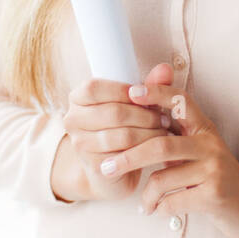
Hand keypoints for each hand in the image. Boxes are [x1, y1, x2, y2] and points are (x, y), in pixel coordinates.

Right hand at [62, 62, 172, 200]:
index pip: (94, 88)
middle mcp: (73, 120)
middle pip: (113, 112)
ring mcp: (81, 144)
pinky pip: (125, 156)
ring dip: (149, 132)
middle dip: (145, 114)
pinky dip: (145, 149)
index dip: (122, 90)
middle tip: (165, 117)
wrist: (116, 168)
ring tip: (164, 130)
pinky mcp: (94, 166)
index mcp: (78, 98)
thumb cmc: (125, 127)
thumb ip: (149, 85)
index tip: (147, 95)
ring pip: (122, 135)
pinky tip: (156, 147)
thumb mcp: (136, 103)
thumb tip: (165, 68)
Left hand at [109, 63, 238, 237]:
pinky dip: (160, 208)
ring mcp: (214, 169)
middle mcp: (209, 144)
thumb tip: (136, 111)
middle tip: (107, 167)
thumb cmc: (215, 176)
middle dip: (129, 156)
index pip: (179, 101)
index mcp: (203, 128)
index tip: (131, 92)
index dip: (156, 92)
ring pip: (163, 178)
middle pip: (160, 143)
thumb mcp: (197, 149)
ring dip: (147, 195)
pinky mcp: (214, 195)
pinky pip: (173, 201)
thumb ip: (173, 134)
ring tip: (144, 203)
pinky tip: (157, 211)